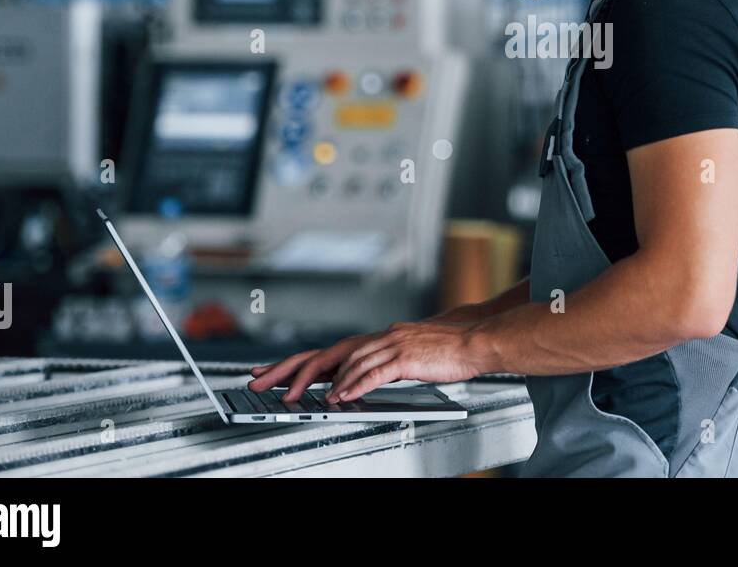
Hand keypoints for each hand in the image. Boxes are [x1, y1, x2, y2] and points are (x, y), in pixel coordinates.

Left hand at [248, 321, 485, 403]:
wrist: (475, 339)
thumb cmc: (447, 350)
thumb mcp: (407, 355)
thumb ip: (382, 365)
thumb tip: (357, 384)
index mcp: (376, 339)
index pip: (327, 351)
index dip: (295, 363)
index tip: (268, 372)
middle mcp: (379, 338)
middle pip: (326, 353)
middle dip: (291, 370)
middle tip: (262, 383)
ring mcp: (391, 345)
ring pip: (346, 363)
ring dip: (321, 383)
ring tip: (301, 399)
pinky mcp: (406, 357)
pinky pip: (374, 372)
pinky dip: (355, 385)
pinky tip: (342, 397)